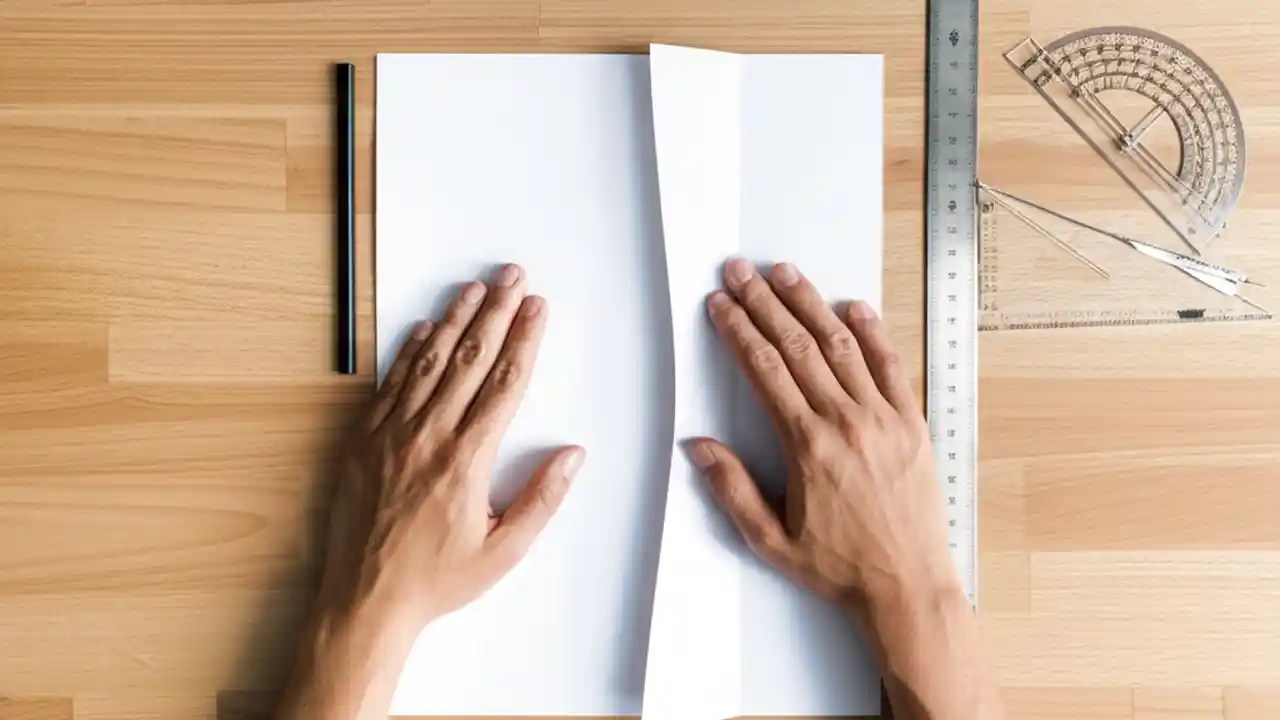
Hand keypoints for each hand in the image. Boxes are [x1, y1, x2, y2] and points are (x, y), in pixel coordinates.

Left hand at [323, 264, 583, 627]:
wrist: (365, 599)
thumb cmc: (435, 578)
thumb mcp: (503, 551)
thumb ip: (542, 499)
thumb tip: (572, 455)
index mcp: (467, 460)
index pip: (505, 384)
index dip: (524, 339)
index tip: (536, 308)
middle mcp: (429, 436)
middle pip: (470, 359)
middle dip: (496, 312)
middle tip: (512, 277)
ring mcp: (392, 434)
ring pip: (429, 362)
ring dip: (455, 320)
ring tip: (474, 289)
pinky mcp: (364, 440)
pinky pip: (390, 383)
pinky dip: (408, 352)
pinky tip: (424, 328)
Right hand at [688, 259, 958, 614]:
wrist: (907, 586)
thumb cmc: (839, 566)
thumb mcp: (770, 539)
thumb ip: (731, 490)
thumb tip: (698, 446)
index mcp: (807, 446)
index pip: (763, 370)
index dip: (738, 330)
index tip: (721, 305)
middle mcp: (845, 422)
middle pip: (797, 345)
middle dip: (764, 303)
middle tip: (741, 272)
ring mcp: (883, 418)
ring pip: (841, 345)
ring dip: (810, 305)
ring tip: (786, 274)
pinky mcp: (912, 424)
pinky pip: (891, 366)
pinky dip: (873, 333)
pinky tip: (854, 307)